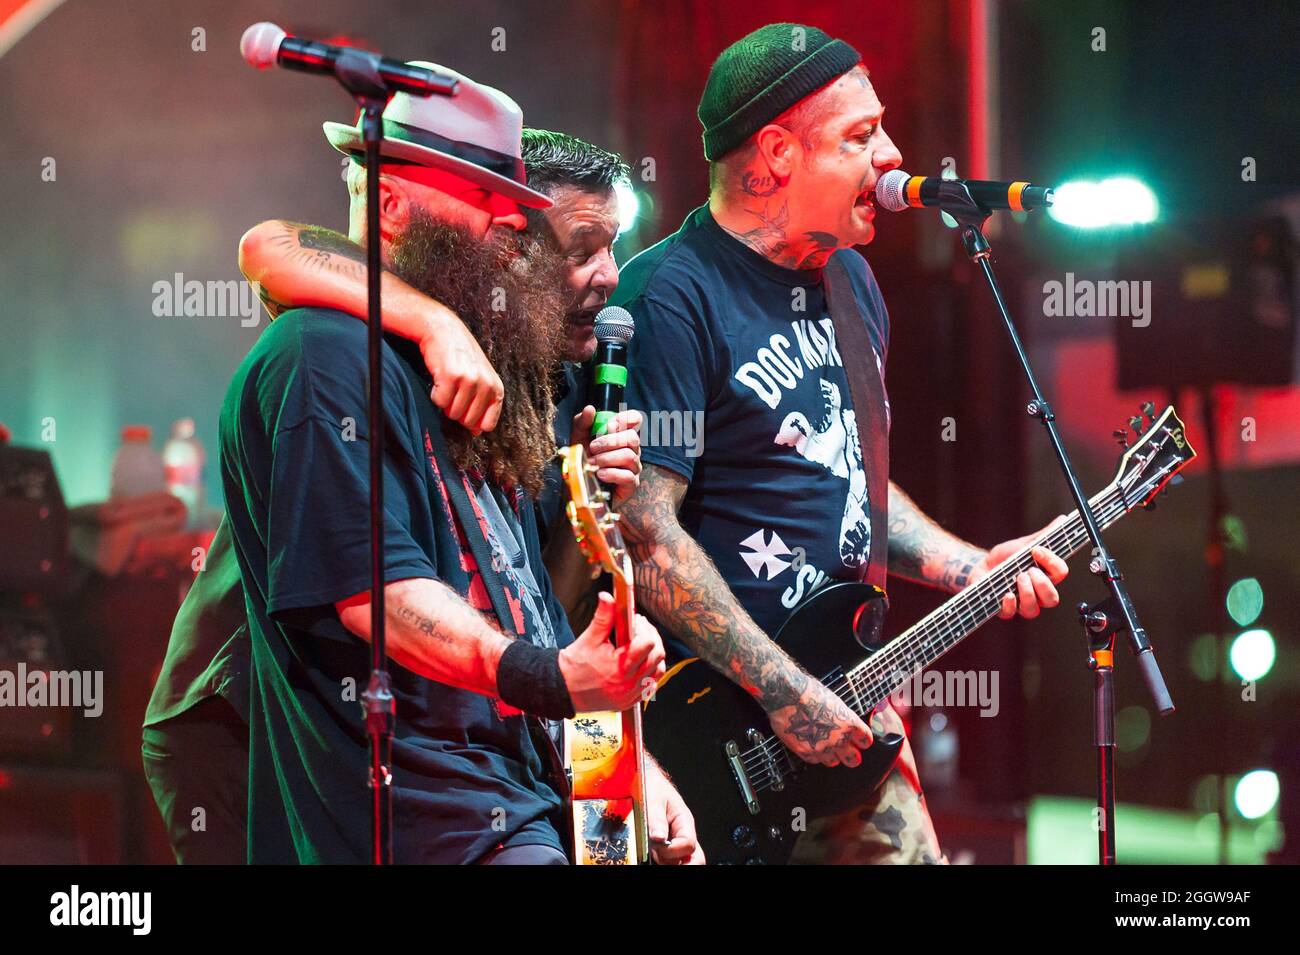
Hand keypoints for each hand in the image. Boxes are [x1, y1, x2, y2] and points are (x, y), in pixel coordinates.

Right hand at [419, 312, 502, 435]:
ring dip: (445, 402)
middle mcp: (486, 385)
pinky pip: (439, 402)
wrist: (443, 329)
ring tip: (446, 383)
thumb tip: (478, 431)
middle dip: (457, 411)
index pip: (488, 424)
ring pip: (453, 413)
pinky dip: (434, 395)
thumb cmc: (461, 355)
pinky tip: (438, 379)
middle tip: (453, 392)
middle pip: (468, 421)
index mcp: (496, 388)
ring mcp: (469, 381)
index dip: (473, 422)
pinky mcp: (451, 377)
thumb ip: (483, 403)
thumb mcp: (480, 377)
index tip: (465, 410)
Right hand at [558, 592, 664, 711]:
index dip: (644, 629)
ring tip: (641, 646)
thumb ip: (603, 617)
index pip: (648, 644)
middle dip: (652, 639)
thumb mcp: (588, 639)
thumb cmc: (575, 666)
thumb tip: (607, 597)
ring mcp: (630, 695)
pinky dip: (649, 672)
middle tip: (640, 630)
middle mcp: (628, 684)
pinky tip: (640, 663)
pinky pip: (650, 685)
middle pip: (658, 657)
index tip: (636, 622)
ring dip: (654, 656)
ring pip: (658, 671)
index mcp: (619, 667)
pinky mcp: (630, 701)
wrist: (563, 690)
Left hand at [570, 405, 642, 504]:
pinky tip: (599, 474)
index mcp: (622, 435)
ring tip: (593, 463)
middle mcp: (632, 449)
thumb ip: (582, 423)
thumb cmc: (584, 460)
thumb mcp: (578, 439)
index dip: (626, 418)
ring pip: (629, 456)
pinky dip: (611, 474)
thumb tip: (590, 409)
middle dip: (609, 441)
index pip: (635, 419)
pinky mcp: (631, 484)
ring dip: (607, 458)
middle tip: (592, 447)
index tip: (610, 425)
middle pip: (632, 438)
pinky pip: (628, 476)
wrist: (582, 486)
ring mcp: (633, 467)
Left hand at [644, 760, 704, 863]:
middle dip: (680, 862)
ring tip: (652, 851)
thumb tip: (659, 838)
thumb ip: (656, 819)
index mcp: (684, 821)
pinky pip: (667, 860)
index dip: (672, 850)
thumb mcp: (652, 799)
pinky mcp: (663, 848)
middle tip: (660, 857)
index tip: (656, 844)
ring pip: (679, 861)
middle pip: (693, 858)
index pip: (688, 844)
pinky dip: (660, 859)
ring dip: (666, 860)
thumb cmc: (650, 786)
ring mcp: (673, 843)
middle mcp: (682, 834)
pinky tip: (650, 853)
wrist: (642, 780)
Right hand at [766, 679, 872, 766]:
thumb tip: (842, 724)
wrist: (787, 695)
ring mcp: (822, 747)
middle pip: (852, 757)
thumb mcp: (834, 701)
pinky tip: (812, 748)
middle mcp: (838, 738)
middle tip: (851, 756)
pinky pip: (814, 760)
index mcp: (849, 722)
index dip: (863, 740)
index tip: (861, 741)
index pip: (865, 739)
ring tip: (827, 751)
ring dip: (831, 756)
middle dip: (852, 756)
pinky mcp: (805, 751)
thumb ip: (841, 717)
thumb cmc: (808, 692)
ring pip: (832, 761)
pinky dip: (814, 755)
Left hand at [969, 516, 1069, 619]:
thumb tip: (1062, 520)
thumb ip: (1042, 536)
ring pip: (1032, 610)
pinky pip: (1010, 614)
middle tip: (1030, 571)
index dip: (1053, 562)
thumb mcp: (1023, 544)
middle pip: (1052, 599)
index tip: (1037, 549)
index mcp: (1045, 576)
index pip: (1060, 573)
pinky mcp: (1002, 608)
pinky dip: (1010, 604)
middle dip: (1043, 585)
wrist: (981, 566)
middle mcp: (1036, 593)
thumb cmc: (1005, 559)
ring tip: (1018, 578)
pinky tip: (1007, 593)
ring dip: (1027, 593)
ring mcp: (1020, 603)